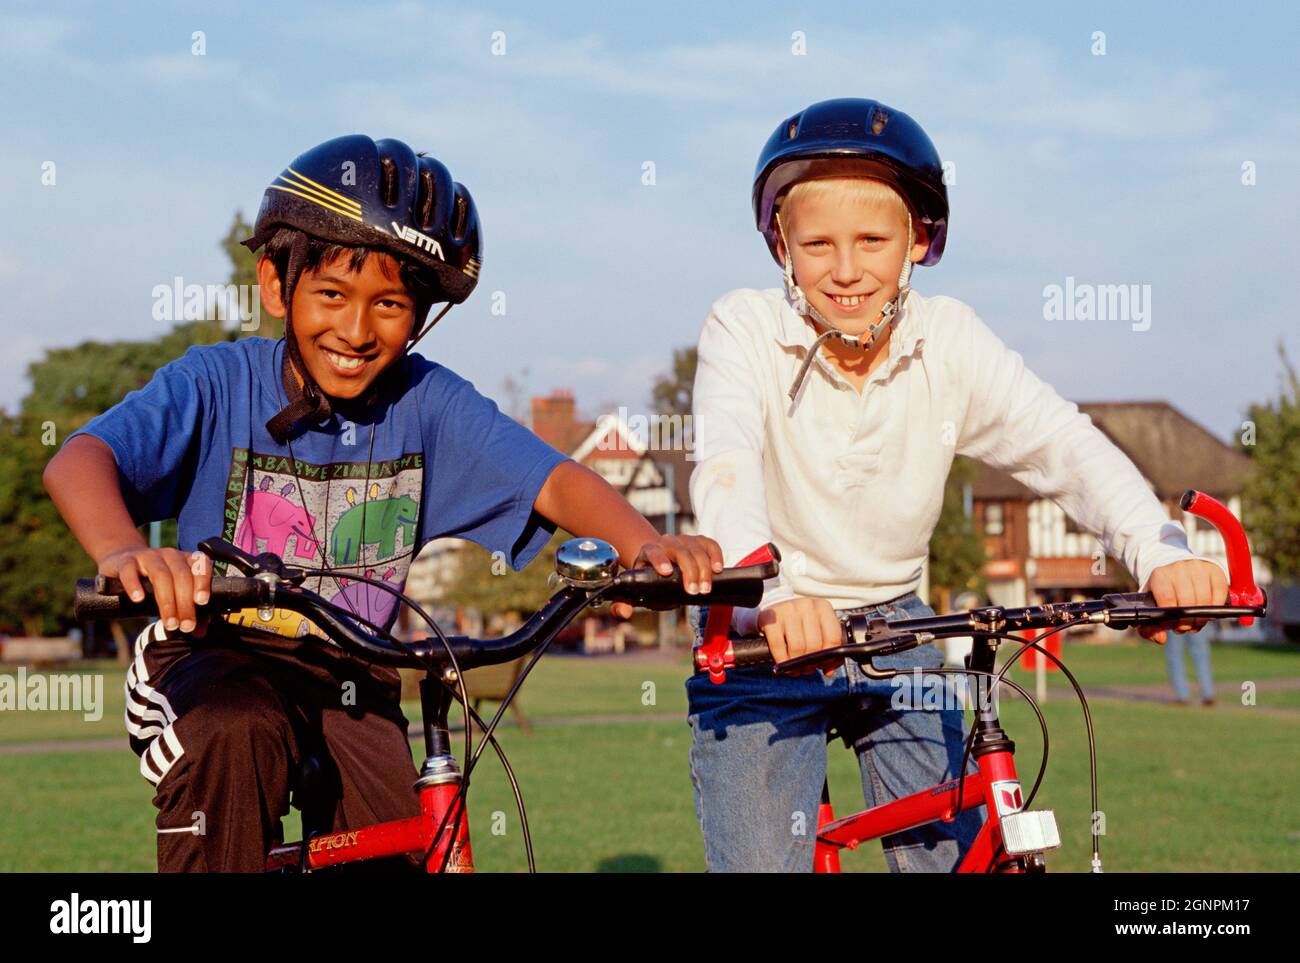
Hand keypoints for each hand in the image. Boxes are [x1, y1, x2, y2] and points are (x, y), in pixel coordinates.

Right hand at [97, 546, 212, 637]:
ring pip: (160, 575)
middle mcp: (170, 555)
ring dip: (167, 601)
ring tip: (169, 622)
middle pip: (181, 575)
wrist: (123, 561)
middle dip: (185, 603)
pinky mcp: (126, 561)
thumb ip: (189, 608)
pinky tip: (138, 599)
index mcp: (185, 560)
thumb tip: (199, 631)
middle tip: (185, 625)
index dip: (203, 582)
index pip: (200, 565)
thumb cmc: (154, 580)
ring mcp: (148, 556)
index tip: (202, 602)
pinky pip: (130, 571)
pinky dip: (134, 585)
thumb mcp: (173, 591)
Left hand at [609, 534, 723, 619]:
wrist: (661, 561)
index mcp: (648, 551)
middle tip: (694, 591)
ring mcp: (685, 540)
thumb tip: (623, 612)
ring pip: (696, 549)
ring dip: (704, 569)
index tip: (666, 572)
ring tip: (705, 589)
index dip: (659, 560)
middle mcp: (666, 542)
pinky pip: (710, 545)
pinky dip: (716, 556)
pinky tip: (718, 570)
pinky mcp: (700, 542)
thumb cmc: (649, 578)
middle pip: (680, 551)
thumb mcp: (635, 589)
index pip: (653, 551)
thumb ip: (624, 602)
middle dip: (689, 571)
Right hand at [757, 597, 843, 674]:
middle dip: (810, 663)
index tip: (822, 664)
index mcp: (823, 608)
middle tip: (806, 669)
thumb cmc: (800, 624)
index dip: (828, 657)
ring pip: (797, 647)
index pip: (833, 638)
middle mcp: (807, 606)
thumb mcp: (818, 631)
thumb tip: (829, 670)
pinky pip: (778, 645)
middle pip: (814, 645)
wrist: (777, 611)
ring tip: (795, 667)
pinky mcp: (771, 616)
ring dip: (796, 664)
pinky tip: (783, 663)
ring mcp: (788, 609)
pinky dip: (781, 659)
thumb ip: (829, 651)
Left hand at [1138, 559, 1227, 644]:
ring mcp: (1198, 567)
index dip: (1172, 618)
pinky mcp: (1215, 570)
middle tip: (1185, 628)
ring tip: (1195, 623)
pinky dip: (1215, 608)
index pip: (1167, 598)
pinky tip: (1207, 614)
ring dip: (1201, 618)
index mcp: (1160, 575)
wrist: (1175, 572)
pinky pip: (1220, 593)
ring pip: (1204, 599)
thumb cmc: (1162, 594)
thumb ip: (1148, 628)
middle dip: (1187, 622)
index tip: (1172, 626)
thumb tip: (1161, 639)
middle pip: (1187, 601)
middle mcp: (1179, 568)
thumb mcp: (1150, 607)